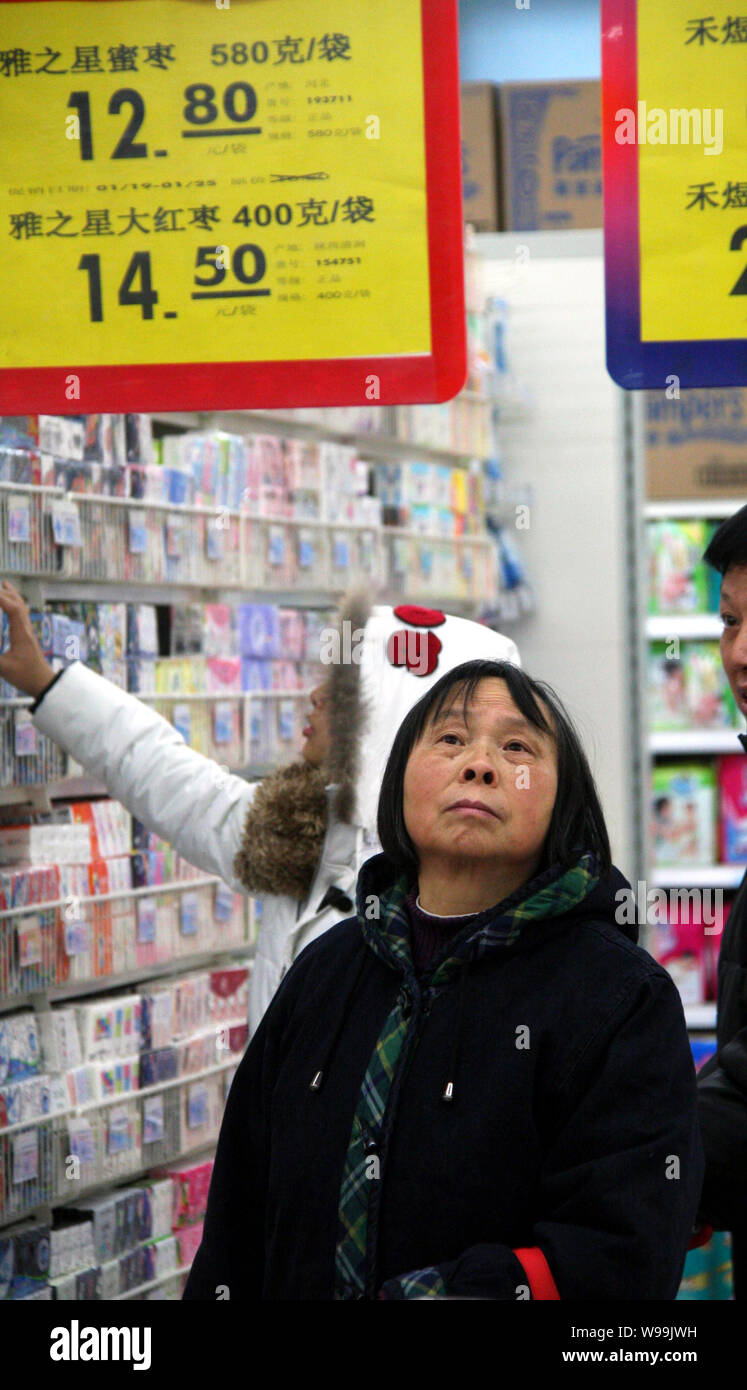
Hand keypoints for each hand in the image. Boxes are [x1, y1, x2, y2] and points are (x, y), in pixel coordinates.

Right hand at [0, 579, 57, 697]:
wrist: (43, 683)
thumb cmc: (25, 676)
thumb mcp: (4, 668)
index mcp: (21, 634)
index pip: (12, 609)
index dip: (0, 598)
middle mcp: (26, 629)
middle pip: (18, 603)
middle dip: (4, 592)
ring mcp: (28, 631)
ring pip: (22, 607)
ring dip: (12, 595)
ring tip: (4, 584)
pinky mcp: (28, 635)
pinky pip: (22, 614)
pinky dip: (15, 604)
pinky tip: (11, 604)